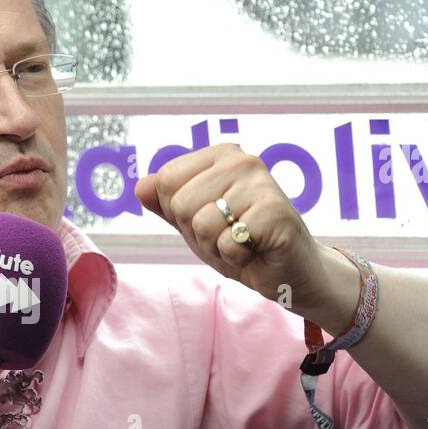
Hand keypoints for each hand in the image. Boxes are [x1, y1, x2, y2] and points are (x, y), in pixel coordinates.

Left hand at [134, 143, 356, 330]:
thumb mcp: (194, 224)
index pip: (165, 181)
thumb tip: (140, 186)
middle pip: (180, 203)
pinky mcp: (276, 212)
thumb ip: (166, 204)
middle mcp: (243, 160)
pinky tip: (257, 251)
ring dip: (217, 246)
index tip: (210, 220)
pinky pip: (228, 242)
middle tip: (229, 235)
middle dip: (198, 232)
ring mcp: (262, 184)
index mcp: (221, 155)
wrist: (287, 273)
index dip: (179, 213)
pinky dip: (238, 257)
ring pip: (201, 223)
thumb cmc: (241, 244)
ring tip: (243, 242)